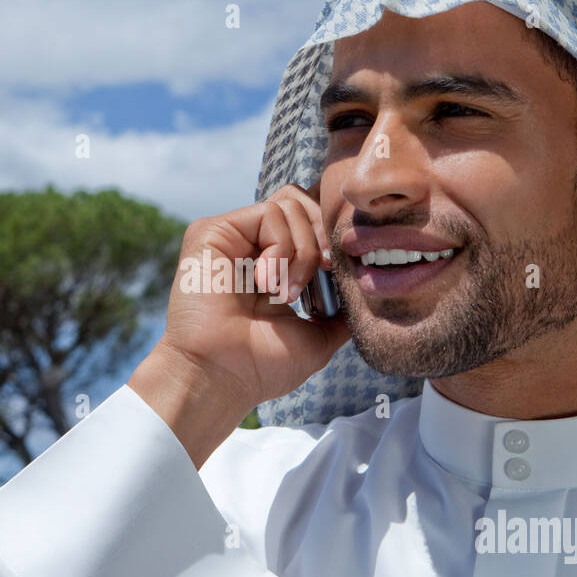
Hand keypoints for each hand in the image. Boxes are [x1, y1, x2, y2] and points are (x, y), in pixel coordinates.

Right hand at [128, 183, 349, 466]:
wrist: (221, 376)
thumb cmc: (261, 365)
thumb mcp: (317, 337)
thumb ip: (339, 308)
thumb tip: (362, 290)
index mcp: (271, 265)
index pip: (308, 219)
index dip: (328, 234)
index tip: (333, 272)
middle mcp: (249, 245)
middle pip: (302, 200)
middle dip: (322, 235)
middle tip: (320, 272)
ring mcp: (231, 237)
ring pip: (291, 204)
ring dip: (303, 250)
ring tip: (286, 292)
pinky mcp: (213, 231)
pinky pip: (270, 213)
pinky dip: (283, 248)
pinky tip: (267, 284)